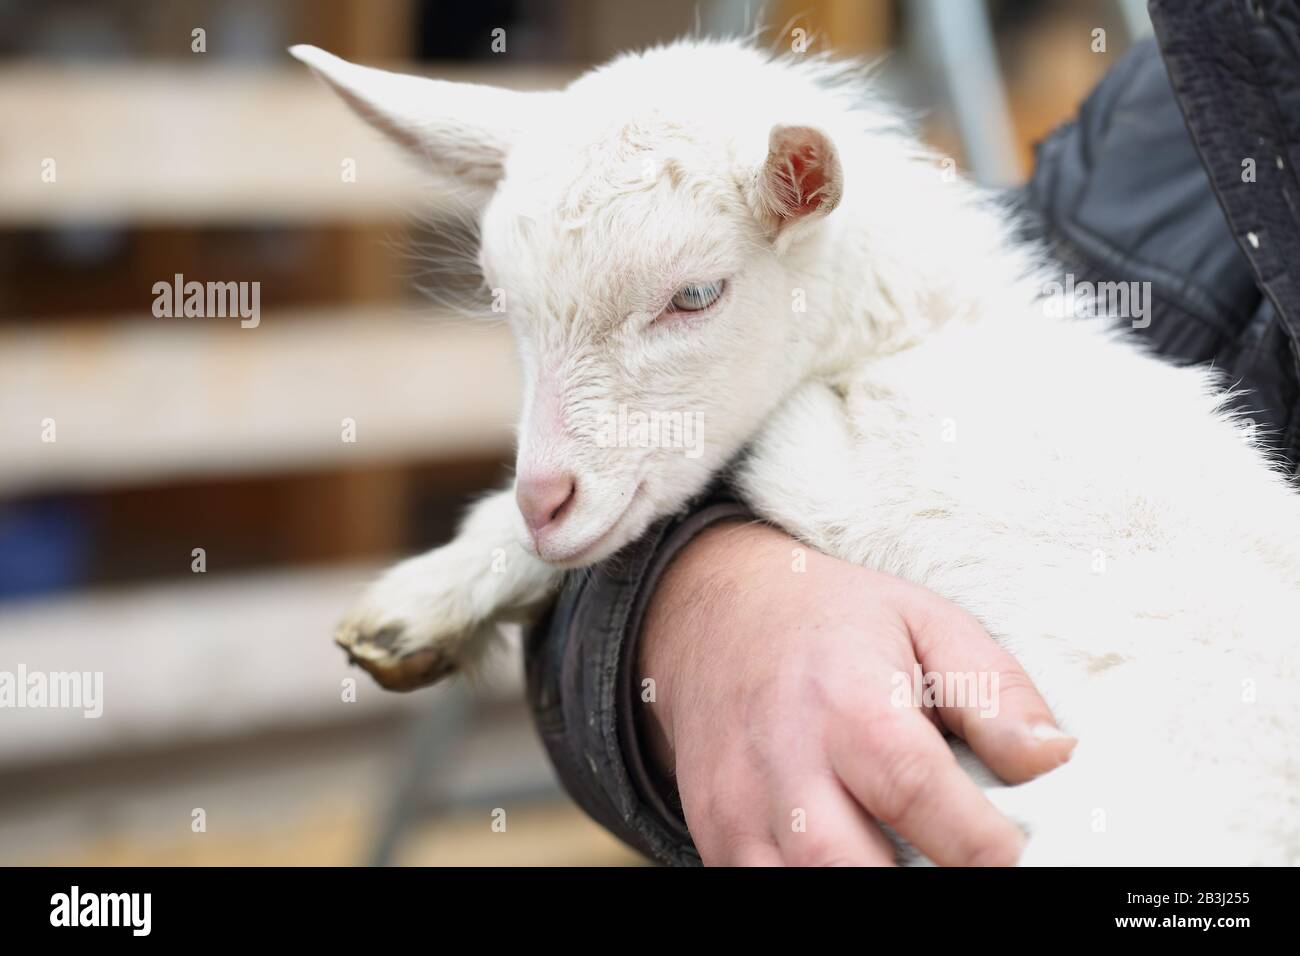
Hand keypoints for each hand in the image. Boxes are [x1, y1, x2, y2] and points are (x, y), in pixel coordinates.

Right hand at [637, 521, 1075, 865]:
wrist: (714, 613)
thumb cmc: (832, 622)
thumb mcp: (926, 623)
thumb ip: (996, 692)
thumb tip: (1058, 762)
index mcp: (848, 701)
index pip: (918, 791)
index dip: (987, 848)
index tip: (1030, 859)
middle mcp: (783, 762)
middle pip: (850, 868)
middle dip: (925, 888)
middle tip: (970, 869)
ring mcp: (738, 808)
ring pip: (803, 891)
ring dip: (869, 890)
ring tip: (919, 864)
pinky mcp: (716, 836)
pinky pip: (765, 889)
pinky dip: (817, 890)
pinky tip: (864, 860)